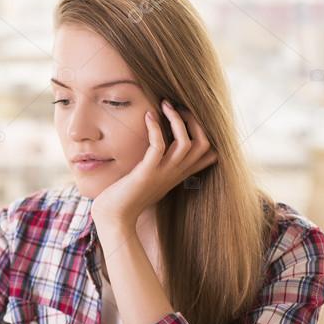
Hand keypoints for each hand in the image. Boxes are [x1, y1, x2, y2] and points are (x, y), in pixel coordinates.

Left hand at [91, 99, 216, 229]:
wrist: (114, 218)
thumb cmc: (126, 197)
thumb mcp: (149, 179)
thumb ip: (158, 165)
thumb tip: (157, 147)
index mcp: (178, 174)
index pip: (209, 154)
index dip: (206, 133)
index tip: (189, 117)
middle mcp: (175, 174)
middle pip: (205, 144)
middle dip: (195, 121)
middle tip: (179, 106)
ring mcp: (162, 174)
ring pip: (187, 143)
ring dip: (177, 119)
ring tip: (165, 104)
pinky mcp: (146, 173)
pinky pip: (159, 146)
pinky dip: (155, 128)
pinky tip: (148, 116)